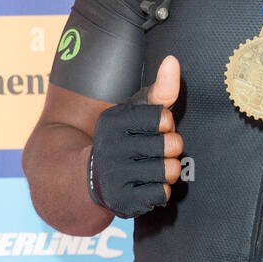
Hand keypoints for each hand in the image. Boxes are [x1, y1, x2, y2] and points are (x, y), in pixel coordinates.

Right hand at [86, 55, 184, 216]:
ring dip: (168, 171)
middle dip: (170, 148)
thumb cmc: (125, 140)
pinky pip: (162, 195)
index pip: (164, 117)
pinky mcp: (120, 202)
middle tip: (154, 151)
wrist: (90, 177)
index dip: (166, 124)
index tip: (153, 128)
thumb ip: (161, 89)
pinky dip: (160, 191)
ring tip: (152, 168)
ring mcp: (113, 177)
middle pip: (172, 145)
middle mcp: (109, 147)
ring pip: (169, 171)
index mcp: (113, 120)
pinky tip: (144, 185)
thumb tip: (172, 59)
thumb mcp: (138, 112)